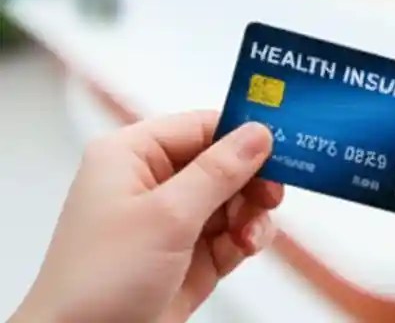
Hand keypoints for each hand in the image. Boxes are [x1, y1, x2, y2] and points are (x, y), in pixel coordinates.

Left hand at [13, 112, 282, 322]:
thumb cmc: (98, 280)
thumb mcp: (167, 216)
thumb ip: (218, 171)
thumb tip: (257, 133)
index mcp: (130, 157)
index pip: (200, 126)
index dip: (242, 132)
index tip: (284, 142)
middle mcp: (150, 183)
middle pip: (223, 163)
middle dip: (251, 181)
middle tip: (272, 194)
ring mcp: (170, 221)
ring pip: (233, 199)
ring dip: (251, 214)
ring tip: (250, 234)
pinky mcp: (187, 255)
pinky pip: (232, 232)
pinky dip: (246, 237)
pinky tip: (245, 247)